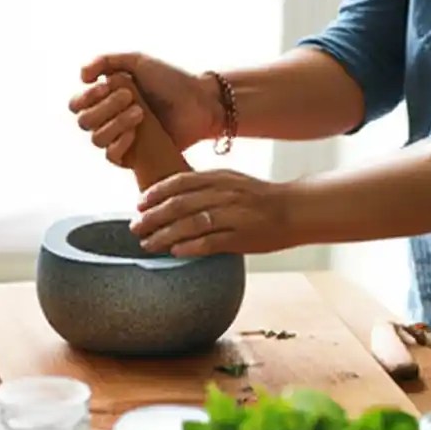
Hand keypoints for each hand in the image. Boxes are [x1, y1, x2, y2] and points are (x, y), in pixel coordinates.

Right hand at [68, 52, 222, 165]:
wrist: (198, 103)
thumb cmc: (170, 81)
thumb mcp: (137, 62)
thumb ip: (106, 62)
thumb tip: (81, 76)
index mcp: (104, 98)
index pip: (76, 103)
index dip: (87, 96)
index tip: (108, 85)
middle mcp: (108, 119)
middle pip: (83, 121)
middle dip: (104, 107)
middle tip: (130, 95)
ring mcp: (119, 139)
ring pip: (95, 139)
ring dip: (114, 123)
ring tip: (140, 112)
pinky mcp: (133, 156)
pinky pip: (111, 156)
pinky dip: (119, 142)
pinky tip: (136, 132)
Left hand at [130, 170, 300, 256]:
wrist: (295, 210)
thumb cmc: (260, 198)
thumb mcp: (233, 181)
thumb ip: (206, 185)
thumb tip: (173, 196)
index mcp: (220, 177)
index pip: (180, 181)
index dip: (156, 192)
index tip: (139, 203)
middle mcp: (224, 194)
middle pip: (179, 204)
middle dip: (152, 216)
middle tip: (135, 227)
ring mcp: (233, 215)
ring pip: (189, 225)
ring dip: (164, 235)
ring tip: (147, 244)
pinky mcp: (241, 237)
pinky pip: (209, 243)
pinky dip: (188, 247)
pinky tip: (174, 252)